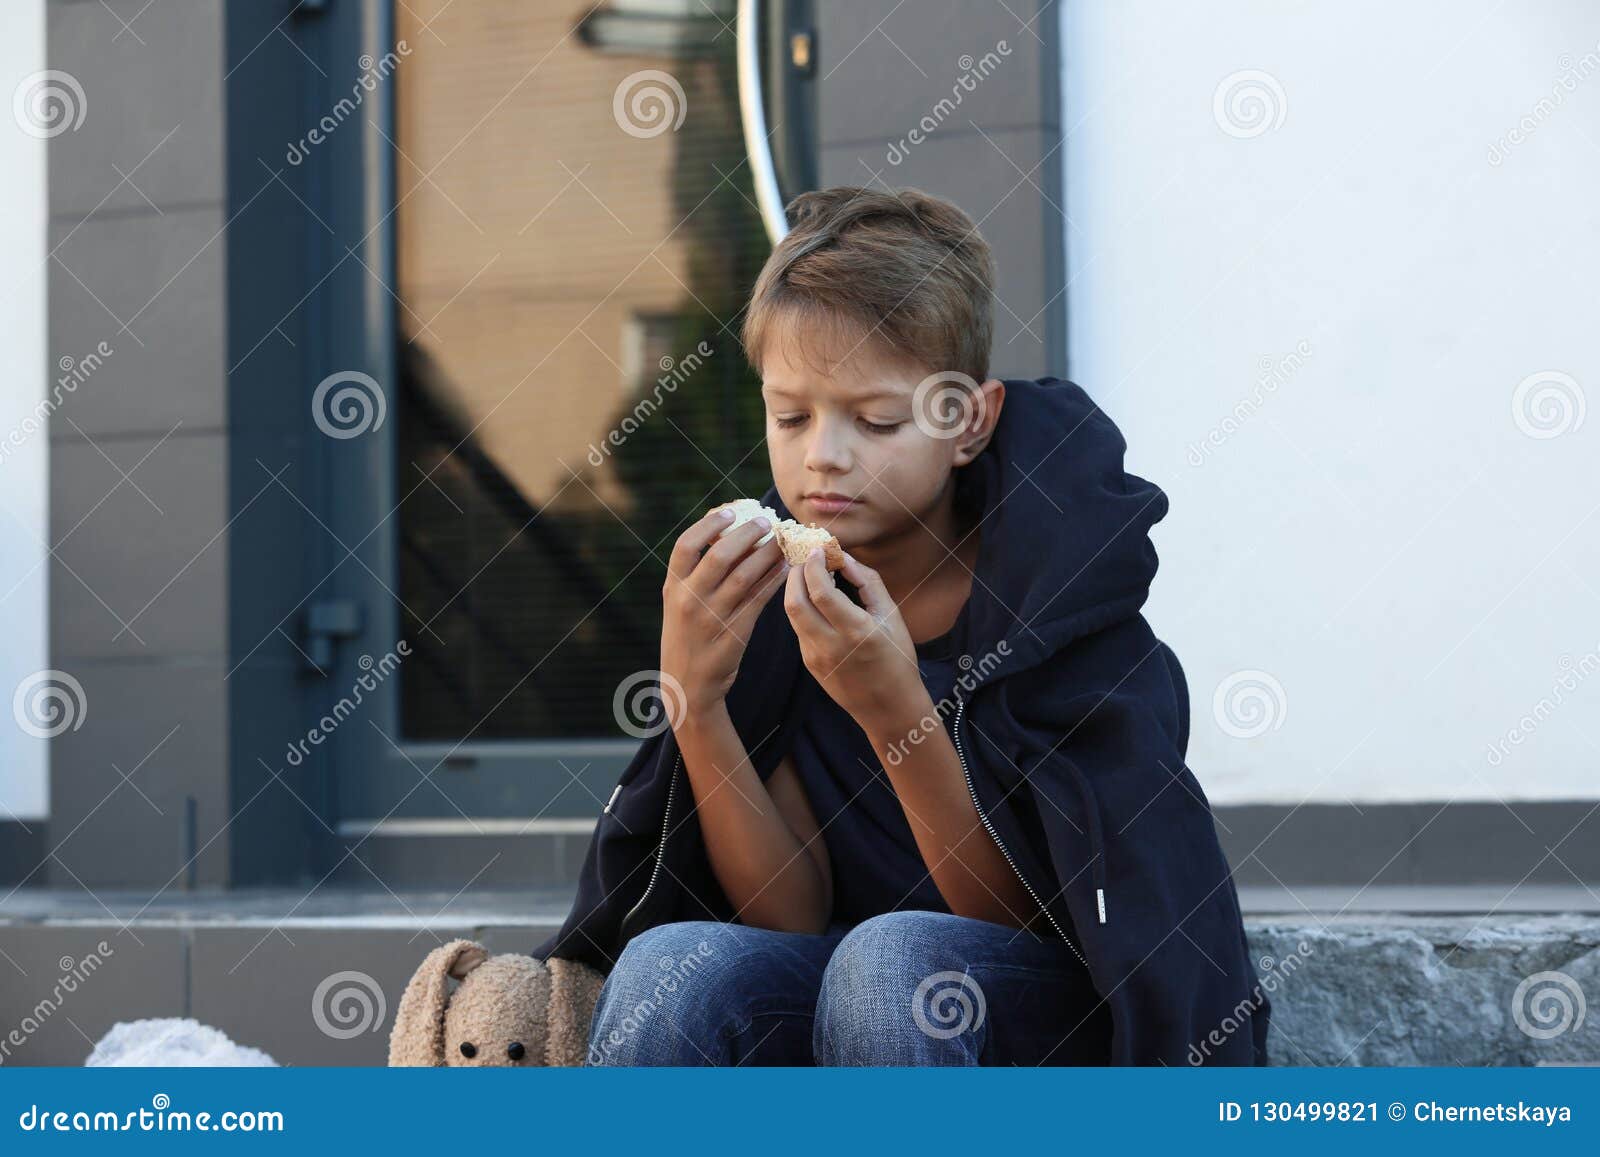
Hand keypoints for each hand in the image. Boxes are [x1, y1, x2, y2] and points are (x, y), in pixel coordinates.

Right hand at [660, 508, 789, 720]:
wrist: (688, 684)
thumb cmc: (687, 636)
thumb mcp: (679, 604)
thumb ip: (697, 575)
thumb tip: (731, 535)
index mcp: (672, 587)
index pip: (686, 545)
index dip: (708, 524)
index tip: (729, 511)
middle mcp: (689, 599)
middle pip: (720, 555)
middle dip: (746, 534)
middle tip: (765, 522)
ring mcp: (712, 617)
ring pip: (745, 576)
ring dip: (766, 554)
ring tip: (782, 541)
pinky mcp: (735, 632)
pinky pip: (759, 599)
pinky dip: (774, 580)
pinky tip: (786, 568)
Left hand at [784, 547, 927, 732]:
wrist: (888, 707)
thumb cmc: (897, 659)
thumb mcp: (891, 616)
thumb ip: (868, 582)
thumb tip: (845, 558)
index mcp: (856, 631)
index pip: (821, 590)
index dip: (813, 565)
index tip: (817, 550)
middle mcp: (830, 645)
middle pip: (795, 602)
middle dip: (794, 574)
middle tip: (804, 559)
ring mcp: (815, 657)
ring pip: (792, 615)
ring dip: (794, 590)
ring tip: (806, 575)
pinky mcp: (809, 664)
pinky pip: (799, 629)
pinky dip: (802, 609)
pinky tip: (814, 601)